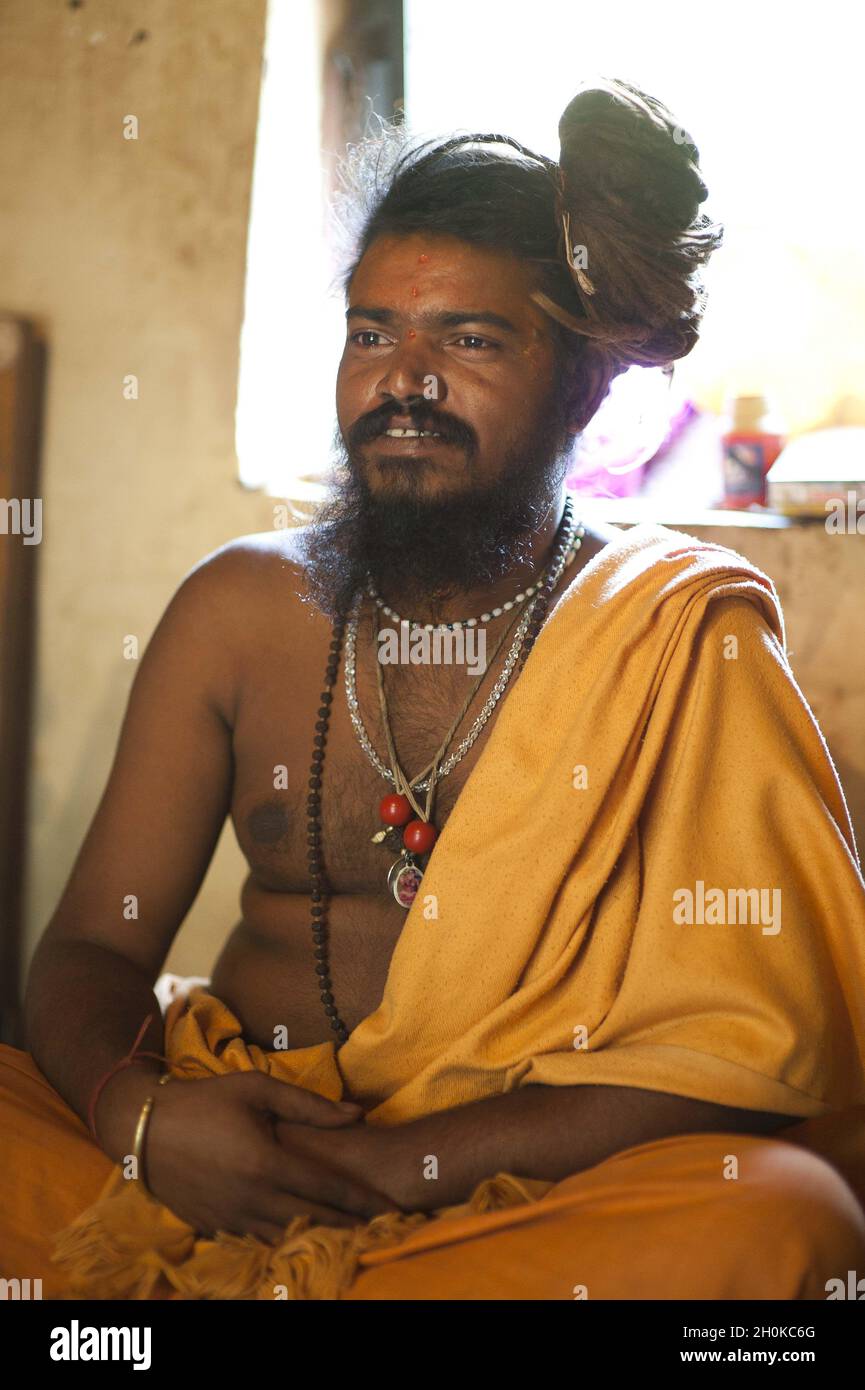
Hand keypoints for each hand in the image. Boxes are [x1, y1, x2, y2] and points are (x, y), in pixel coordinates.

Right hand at [142, 1072, 395, 1243]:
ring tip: (351, 1237)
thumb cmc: (205, 1100)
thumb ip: (310, 1105)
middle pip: (314, 1221)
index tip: (390, 1208)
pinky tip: (302, 1237)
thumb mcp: (257, 1089)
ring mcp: (231, 1218)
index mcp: (266, 1163)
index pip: (327, 1188)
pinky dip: (284, 1241)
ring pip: (287, 1238)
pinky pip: (258, 1241)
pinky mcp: (214, 1227)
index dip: (363, 1200)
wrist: (144, 1129)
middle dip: (350, 1226)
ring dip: (319, 1238)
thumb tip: (358, 1114)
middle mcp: (251, 1198)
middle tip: (382, 1228)